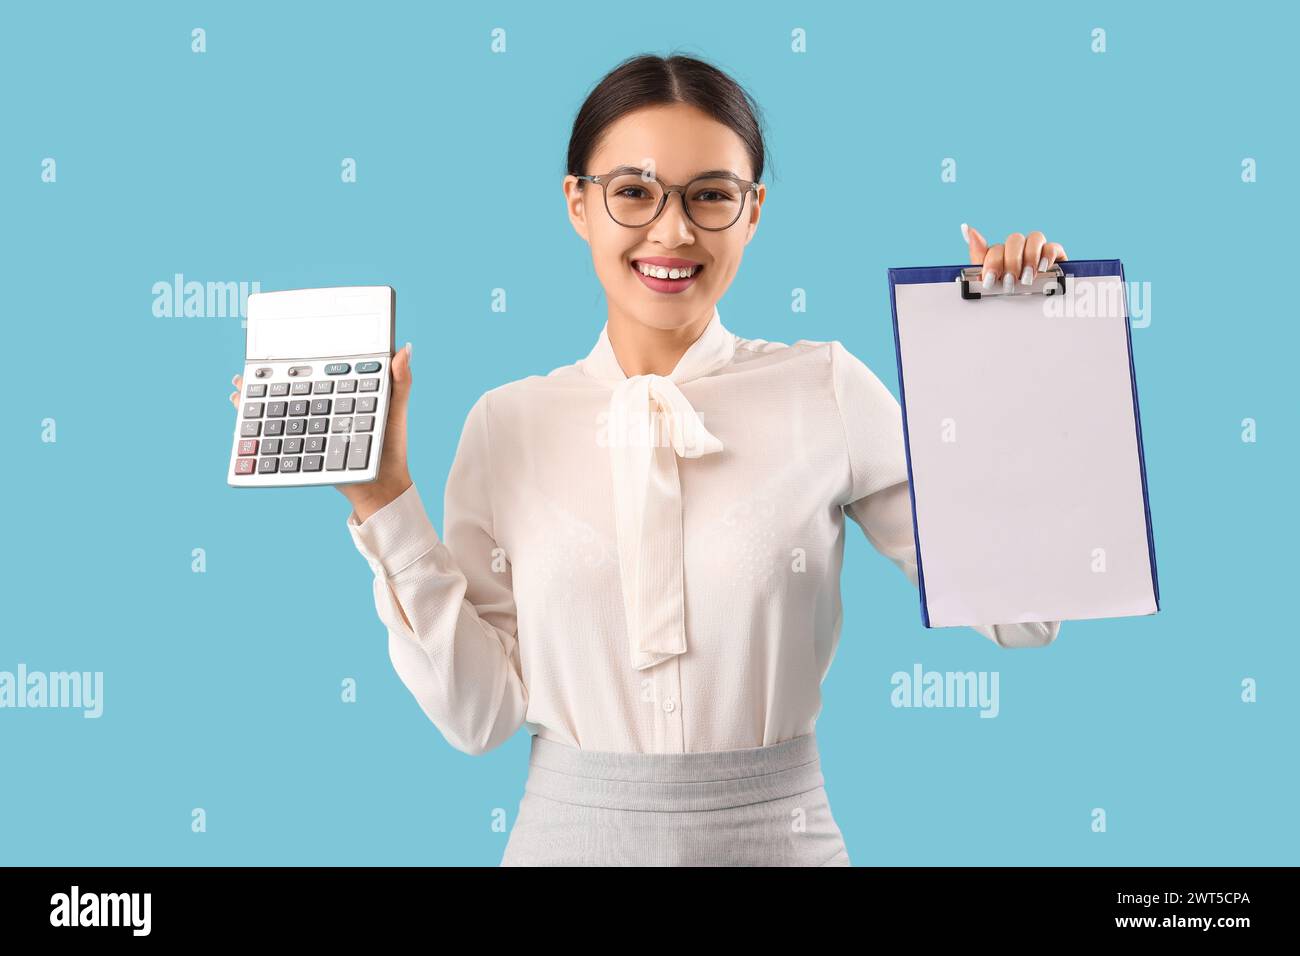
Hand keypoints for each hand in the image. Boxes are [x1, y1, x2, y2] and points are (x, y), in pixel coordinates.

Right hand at [228, 343, 414, 520]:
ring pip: (281, 412)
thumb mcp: (395, 410)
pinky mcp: (308, 448)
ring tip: (238, 392)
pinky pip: (282, 436)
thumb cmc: (392, 448)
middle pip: (292, 391)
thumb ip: (400, 381)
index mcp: (345, 396)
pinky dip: (261, 428)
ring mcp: (315, 429)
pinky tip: (245, 425)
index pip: (320, 374)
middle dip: (265, 381)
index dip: (299, 362)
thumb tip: (405, 349)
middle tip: (245, 374)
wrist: (381, 488)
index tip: (281, 351)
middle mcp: (326, 411)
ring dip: (257, 403)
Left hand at [961, 223, 1067, 292]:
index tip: (990, 280)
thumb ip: (979, 255)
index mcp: (1002, 254)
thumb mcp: (991, 280)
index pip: (996, 249)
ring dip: (1030, 257)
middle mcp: (1020, 249)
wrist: (1031, 309)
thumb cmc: (1008, 294)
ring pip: (1036, 237)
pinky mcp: (1055, 256)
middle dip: (1011, 261)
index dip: (993, 263)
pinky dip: (1047, 256)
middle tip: (1009, 281)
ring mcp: (1038, 250)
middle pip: (1015, 239)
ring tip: (1026, 278)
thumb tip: (966, 228)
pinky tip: (1041, 269)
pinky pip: (1053, 247)